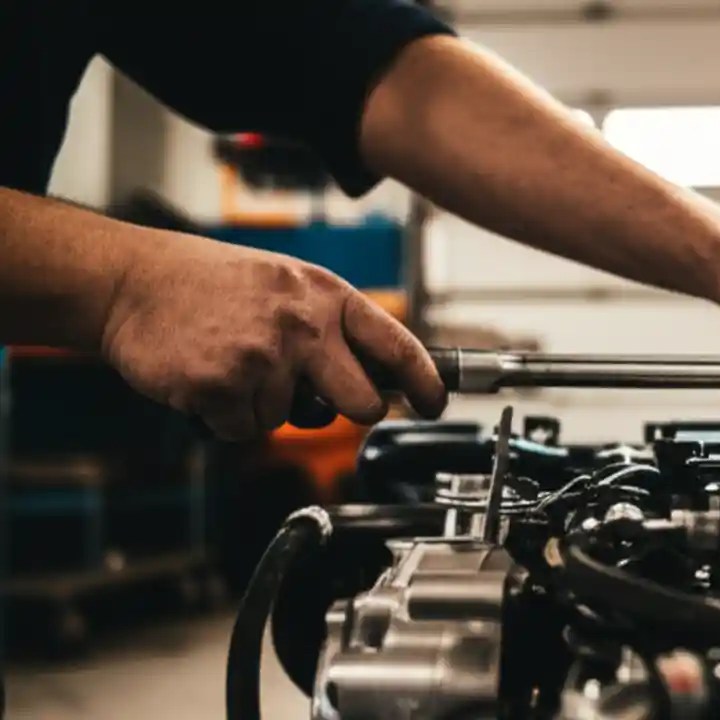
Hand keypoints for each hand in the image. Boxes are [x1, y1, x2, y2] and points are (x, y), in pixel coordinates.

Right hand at [100, 232, 445, 440]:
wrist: (132, 282)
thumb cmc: (210, 284)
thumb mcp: (285, 283)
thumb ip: (331, 324)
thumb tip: (377, 373)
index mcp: (325, 296)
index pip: (395, 343)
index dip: (424, 380)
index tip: (436, 404)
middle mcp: (303, 325)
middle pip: (361, 402)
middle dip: (346, 410)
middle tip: (315, 396)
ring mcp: (264, 357)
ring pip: (290, 419)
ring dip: (262, 405)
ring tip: (232, 362)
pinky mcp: (224, 387)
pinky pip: (244, 430)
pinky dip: (225, 417)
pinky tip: (207, 378)